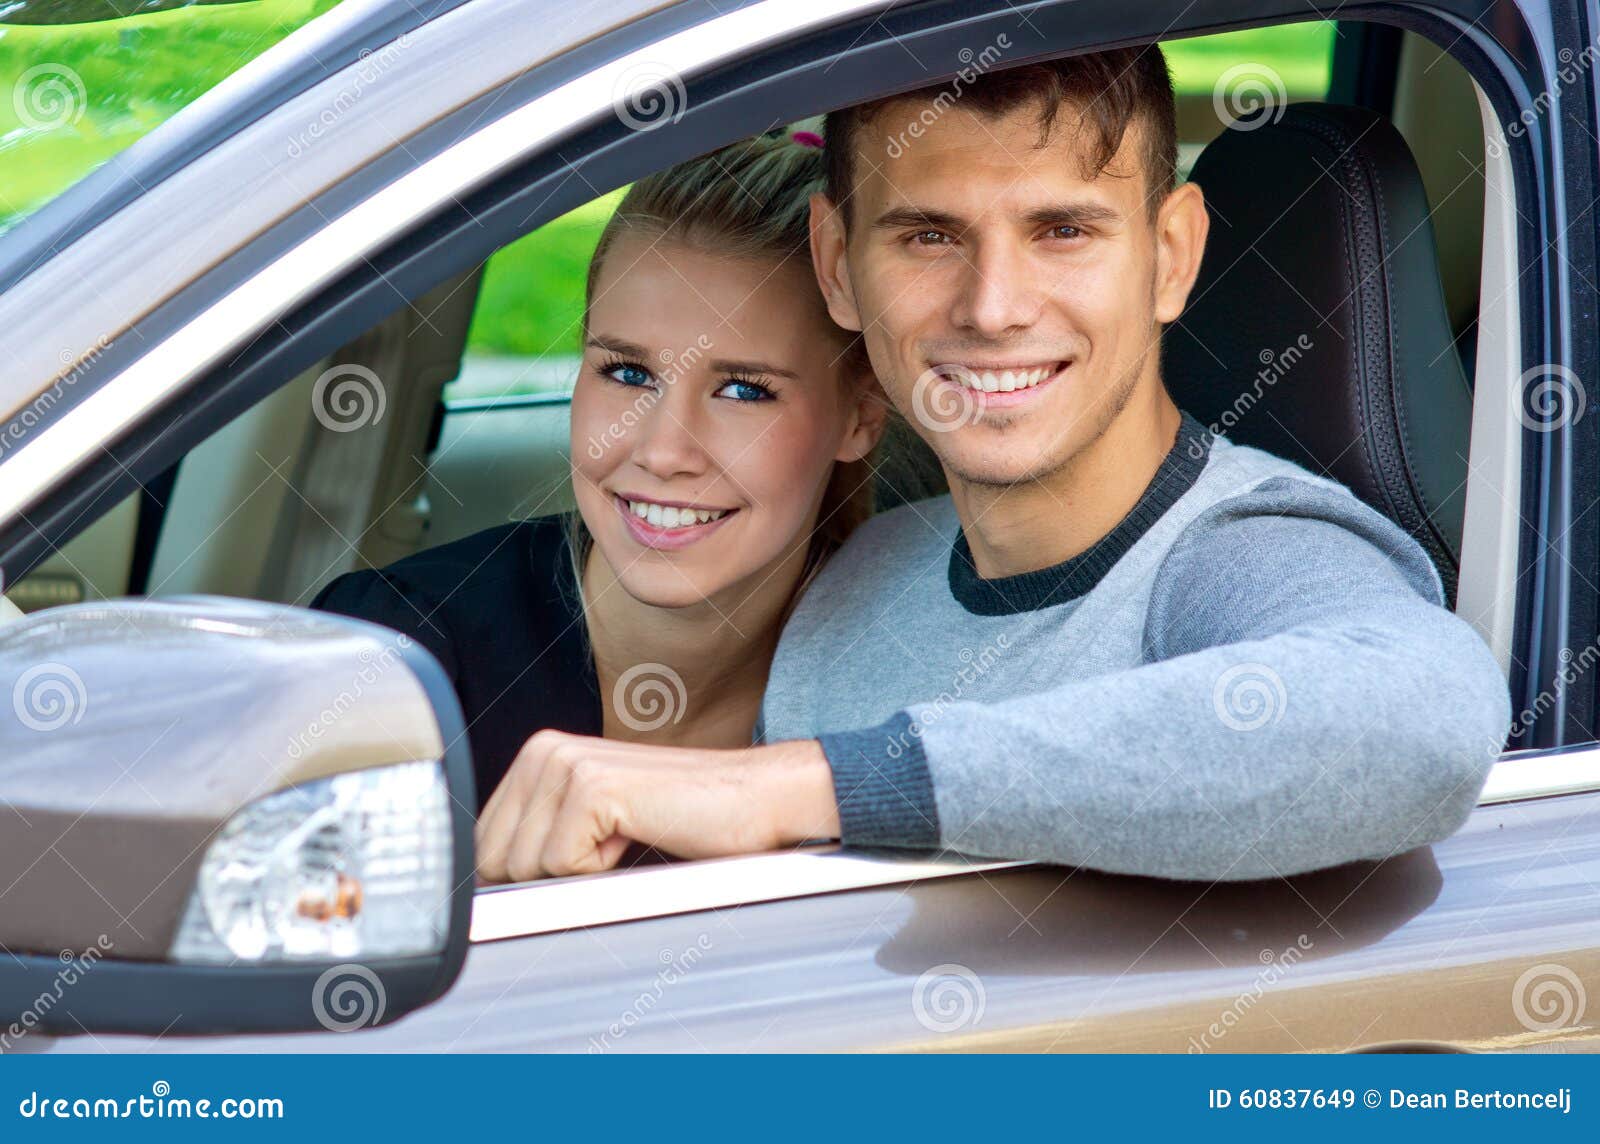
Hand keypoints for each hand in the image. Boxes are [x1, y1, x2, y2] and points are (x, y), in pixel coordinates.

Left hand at [474, 730, 840, 882]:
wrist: (754, 803)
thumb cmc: (683, 822)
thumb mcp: (595, 825)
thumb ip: (541, 838)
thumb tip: (483, 890)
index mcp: (538, 755)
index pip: (483, 846)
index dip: (527, 876)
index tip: (584, 862)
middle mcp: (543, 750)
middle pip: (496, 861)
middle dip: (550, 877)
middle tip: (611, 851)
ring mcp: (565, 763)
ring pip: (526, 868)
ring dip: (581, 874)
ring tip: (628, 840)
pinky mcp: (591, 787)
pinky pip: (562, 867)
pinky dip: (603, 871)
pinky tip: (638, 836)